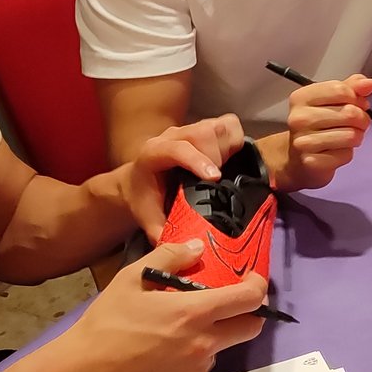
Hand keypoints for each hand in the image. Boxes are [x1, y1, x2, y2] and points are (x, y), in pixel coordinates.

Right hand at [27, 239, 265, 371]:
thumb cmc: (105, 325)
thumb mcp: (130, 279)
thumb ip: (168, 258)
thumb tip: (197, 247)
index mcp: (195, 313)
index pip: (249, 298)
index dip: (259, 286)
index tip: (254, 280)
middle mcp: (204, 345)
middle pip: (249, 329)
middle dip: (247, 315)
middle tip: (226, 307)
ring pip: (219, 351)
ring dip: (209, 340)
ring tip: (173, 337)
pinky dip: (188, 364)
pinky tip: (159, 361)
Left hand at [114, 115, 246, 239]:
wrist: (137, 180)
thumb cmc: (143, 198)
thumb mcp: (147, 217)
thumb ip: (161, 232)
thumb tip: (183, 248)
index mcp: (153, 154)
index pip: (178, 149)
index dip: (198, 160)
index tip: (215, 178)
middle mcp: (170, 136)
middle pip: (202, 132)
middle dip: (217, 154)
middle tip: (220, 179)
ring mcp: (188, 129)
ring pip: (216, 126)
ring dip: (228, 146)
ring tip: (229, 167)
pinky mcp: (202, 128)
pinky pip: (227, 123)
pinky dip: (235, 138)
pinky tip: (232, 157)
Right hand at [277, 77, 371, 190]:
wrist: (298, 158)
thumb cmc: (318, 125)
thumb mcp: (331, 100)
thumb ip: (351, 87)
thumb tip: (369, 83)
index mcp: (301, 97)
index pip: (341, 90)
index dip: (357, 98)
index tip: (357, 104)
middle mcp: (299, 118)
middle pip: (349, 113)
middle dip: (362, 119)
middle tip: (356, 123)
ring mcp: (304, 142)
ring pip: (352, 135)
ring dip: (357, 136)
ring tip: (348, 137)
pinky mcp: (312, 162)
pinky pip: (347, 154)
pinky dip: (348, 153)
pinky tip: (337, 151)